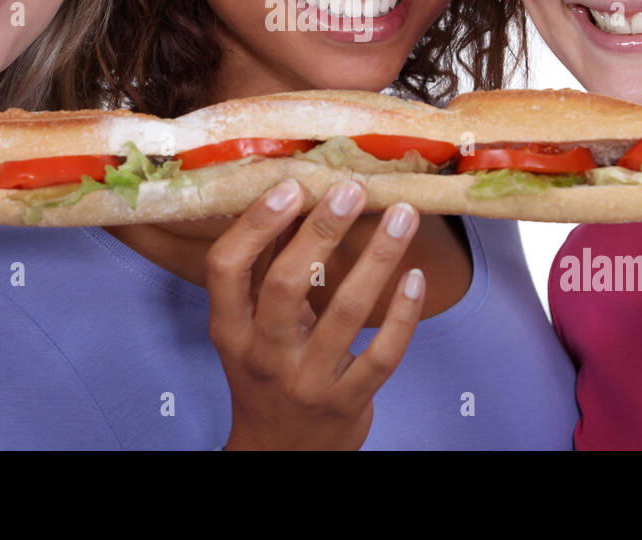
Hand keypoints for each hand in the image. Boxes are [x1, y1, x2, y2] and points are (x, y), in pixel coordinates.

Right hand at [206, 178, 424, 449]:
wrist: (280, 454)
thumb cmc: (266, 374)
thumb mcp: (248, 330)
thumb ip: (266, 272)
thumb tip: (295, 198)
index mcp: (230, 329)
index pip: (226, 268)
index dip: (256, 224)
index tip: (291, 187)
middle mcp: (262, 354)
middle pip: (285, 285)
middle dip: (321, 231)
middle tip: (352, 190)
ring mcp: (306, 381)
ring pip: (346, 311)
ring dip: (378, 257)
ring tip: (402, 216)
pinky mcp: (347, 402)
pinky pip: (384, 353)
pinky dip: (404, 313)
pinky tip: (415, 277)